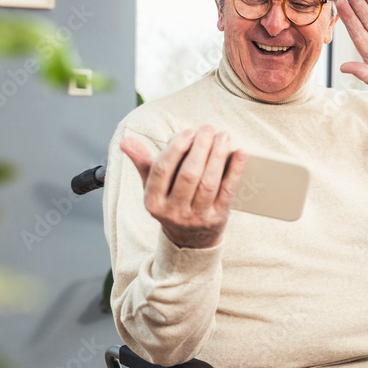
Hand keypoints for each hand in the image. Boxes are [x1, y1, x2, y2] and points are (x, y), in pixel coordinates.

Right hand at [121, 125, 247, 248]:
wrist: (190, 238)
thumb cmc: (171, 202)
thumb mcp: (153, 186)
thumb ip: (144, 162)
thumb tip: (126, 141)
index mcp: (153, 201)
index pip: (162, 170)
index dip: (176, 149)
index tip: (189, 132)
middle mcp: (173, 212)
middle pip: (188, 175)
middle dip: (200, 149)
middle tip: (209, 128)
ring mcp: (197, 217)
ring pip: (208, 183)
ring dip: (217, 156)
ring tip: (223, 137)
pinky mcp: (218, 219)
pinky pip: (228, 191)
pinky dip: (235, 171)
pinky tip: (241, 154)